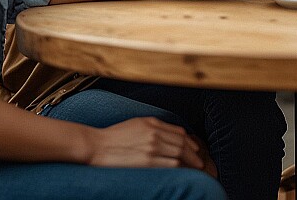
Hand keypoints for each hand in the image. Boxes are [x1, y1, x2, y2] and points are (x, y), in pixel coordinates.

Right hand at [87, 116, 205, 169]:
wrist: (96, 146)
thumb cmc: (113, 137)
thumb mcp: (136, 124)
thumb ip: (153, 127)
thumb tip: (171, 133)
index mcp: (151, 123)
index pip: (178, 132)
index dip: (189, 141)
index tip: (195, 148)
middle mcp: (154, 133)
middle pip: (182, 143)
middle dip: (194, 153)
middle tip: (201, 161)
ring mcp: (151, 147)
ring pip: (179, 154)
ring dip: (190, 162)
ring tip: (197, 169)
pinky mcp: (147, 161)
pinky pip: (170, 165)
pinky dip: (181, 168)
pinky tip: (184, 173)